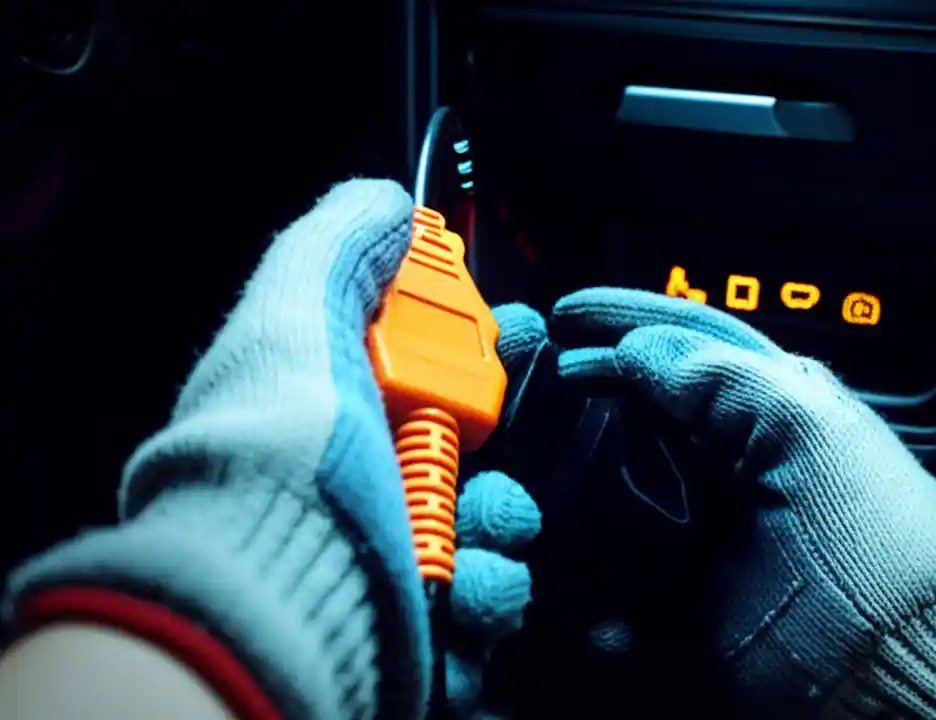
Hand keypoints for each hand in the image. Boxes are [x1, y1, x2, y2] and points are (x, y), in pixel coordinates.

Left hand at [5, 181, 540, 718]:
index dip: (474, 335)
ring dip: (502, 512)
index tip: (513, 329)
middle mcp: (354, 472)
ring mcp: (388, 546)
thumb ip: (340, 246)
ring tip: (483, 519)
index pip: (417, 351)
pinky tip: (465, 577)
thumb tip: (385, 200)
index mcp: (325, 400)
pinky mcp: (421, 613)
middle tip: (500, 429)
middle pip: (465, 433)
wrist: (274, 591)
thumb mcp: (296, 315)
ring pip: (489, 514)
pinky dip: (491, 580)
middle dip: (501, 426)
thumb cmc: (280, 449)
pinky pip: (487, 586)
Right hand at [553, 288, 935, 718]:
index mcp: (785, 404)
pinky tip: (580, 559)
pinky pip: (629, 559)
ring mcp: (719, 520)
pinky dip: (600, 561)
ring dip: (588, 467)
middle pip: (656, 403)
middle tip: (540, 381)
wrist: (889, 671)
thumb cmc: (874, 550)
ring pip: (632, 474)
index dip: (631, 322)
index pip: (696, 341)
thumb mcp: (809, 434)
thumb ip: (726, 381)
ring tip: (541, 456)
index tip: (567, 314)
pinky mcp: (695, 584)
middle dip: (598, 387)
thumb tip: (642, 350)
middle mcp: (748, 454)